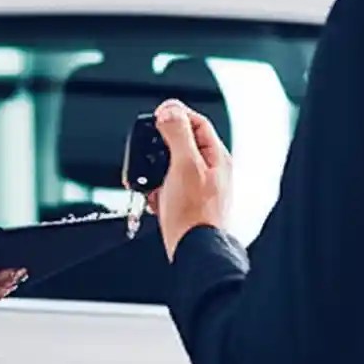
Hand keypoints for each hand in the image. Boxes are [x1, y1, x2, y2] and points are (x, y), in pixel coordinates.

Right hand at [145, 99, 232, 260]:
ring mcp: (198, 186)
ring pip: (171, 164)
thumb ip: (177, 135)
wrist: (194, 252)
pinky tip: (151, 196)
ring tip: (147, 176)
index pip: (197, 122)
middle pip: (182, 141)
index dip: (176, 114)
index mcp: (216, 157)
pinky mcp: (185, 202)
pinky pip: (165, 185)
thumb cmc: (195, 214)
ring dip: (154, 167)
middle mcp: (210, 170)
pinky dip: (154, 187)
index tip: (157, 115)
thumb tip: (169, 111)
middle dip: (160, 143)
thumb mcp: (184, 166)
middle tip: (146, 145)